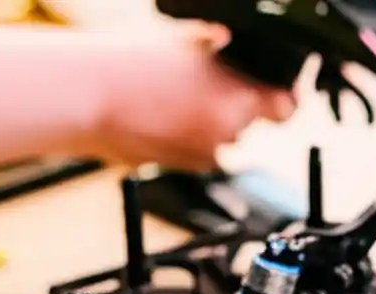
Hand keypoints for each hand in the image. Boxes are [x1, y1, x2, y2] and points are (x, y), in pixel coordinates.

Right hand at [88, 21, 296, 170]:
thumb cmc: (132, 65)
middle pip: (248, 122)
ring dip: (207, 125)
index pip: (287, 108)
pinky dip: (186, 140)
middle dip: (233, 107)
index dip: (282, 98)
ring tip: (171, 100)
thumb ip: (223, 52)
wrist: (88, 96)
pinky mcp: (183, 168)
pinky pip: (198, 153)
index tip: (275, 91)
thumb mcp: (191, 42)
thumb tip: (235, 48)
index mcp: (239, 98)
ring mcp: (206, 154)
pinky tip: (160, 119)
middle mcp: (229, 132)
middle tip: (201, 86)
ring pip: (222, 140)